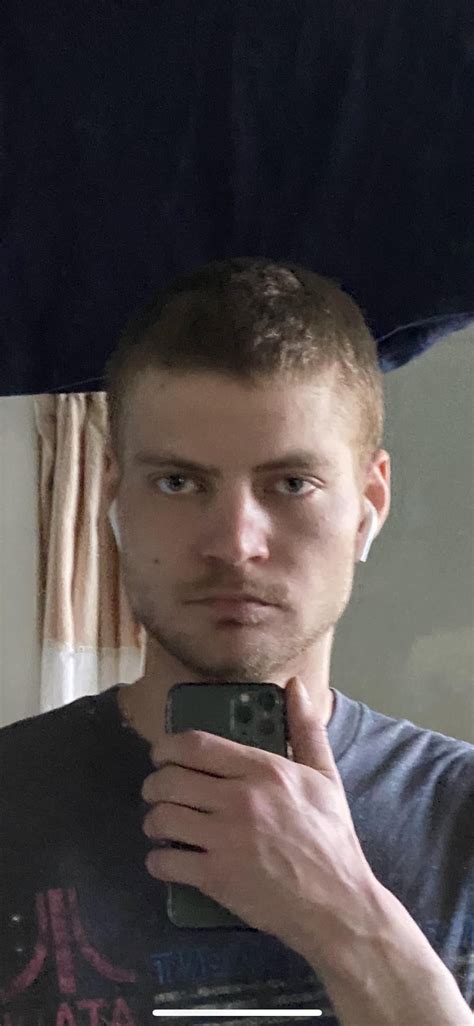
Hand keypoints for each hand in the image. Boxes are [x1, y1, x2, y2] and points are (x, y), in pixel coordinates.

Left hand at [141, 676, 377, 964]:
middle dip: (154, 784)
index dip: (167, 746)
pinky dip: (158, 861)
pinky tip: (167, 860)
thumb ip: (307, 728)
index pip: (196, 745)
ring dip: (153, 820)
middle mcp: (240, 800)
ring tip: (161, 824)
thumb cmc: (331, 838)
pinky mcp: (216, 878)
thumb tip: (296, 685)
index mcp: (264, 770)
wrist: (338, 904)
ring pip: (162, 818)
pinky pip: (165, 863)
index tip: (162, 753)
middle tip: (158, 791)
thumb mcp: (325, 777)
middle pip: (170, 779)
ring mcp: (225, 840)